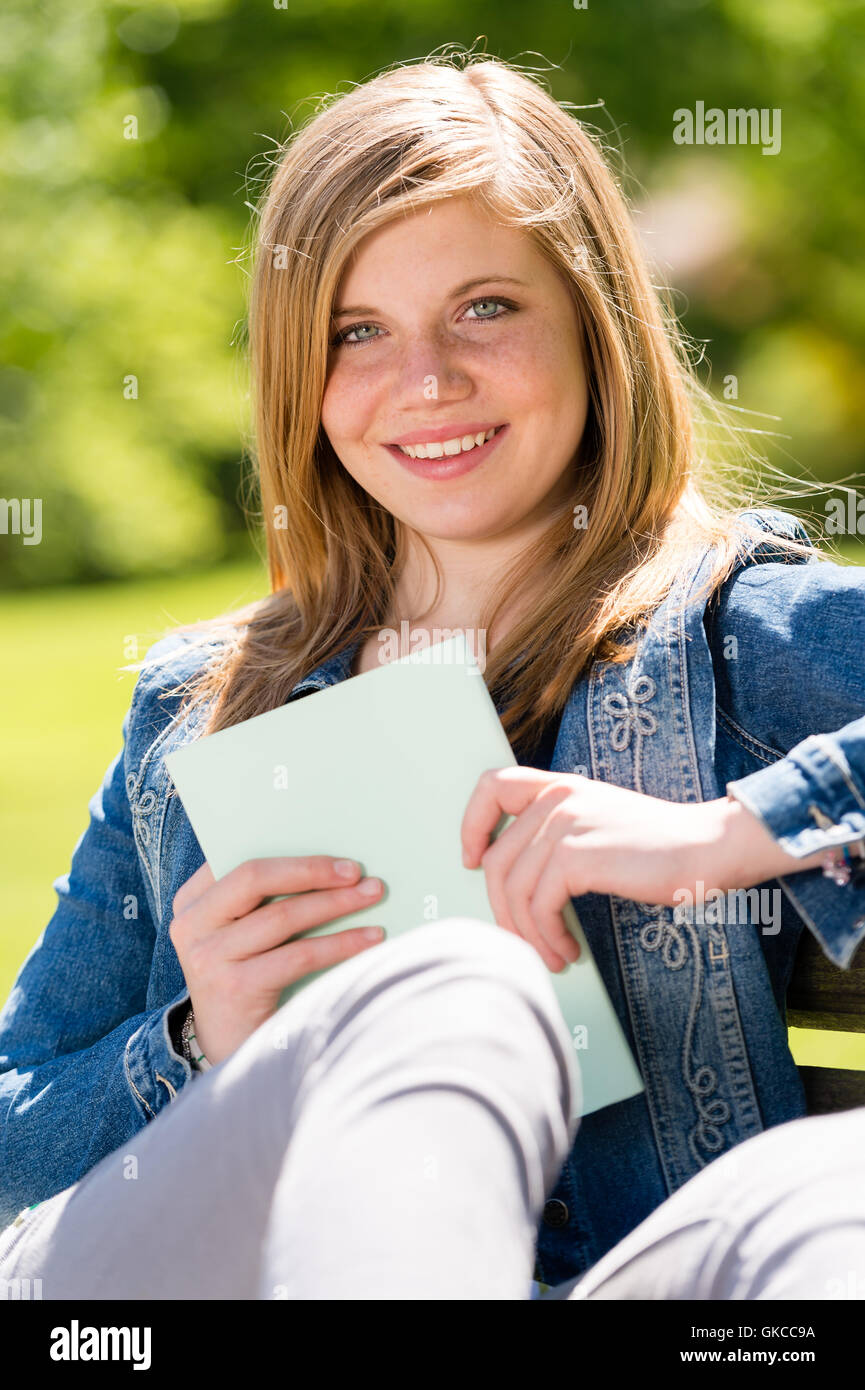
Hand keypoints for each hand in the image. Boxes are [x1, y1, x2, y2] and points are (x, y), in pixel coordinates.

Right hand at [169, 856, 384, 1063]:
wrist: (226, 1048)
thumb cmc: (245, 978)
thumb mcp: (240, 935)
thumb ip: (262, 901)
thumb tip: (330, 867)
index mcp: (192, 901)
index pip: (242, 862)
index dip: (293, 856)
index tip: (338, 858)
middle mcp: (192, 925)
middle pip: (255, 879)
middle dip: (312, 871)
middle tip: (357, 871)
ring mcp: (208, 957)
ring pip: (282, 917)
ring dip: (335, 904)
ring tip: (372, 896)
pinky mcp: (234, 988)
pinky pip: (298, 955)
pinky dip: (340, 943)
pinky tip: (370, 938)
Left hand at [460, 768, 807, 972]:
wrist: (708, 848)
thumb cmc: (660, 848)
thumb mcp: (600, 824)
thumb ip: (561, 834)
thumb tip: (518, 881)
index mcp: (560, 786)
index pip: (493, 786)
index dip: (472, 824)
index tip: (471, 860)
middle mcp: (557, 798)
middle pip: (496, 860)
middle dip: (504, 910)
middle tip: (525, 940)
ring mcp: (565, 824)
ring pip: (514, 889)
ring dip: (529, 934)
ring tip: (553, 956)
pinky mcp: (577, 856)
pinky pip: (539, 905)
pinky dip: (547, 936)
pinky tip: (566, 951)